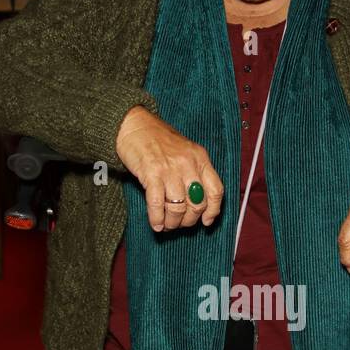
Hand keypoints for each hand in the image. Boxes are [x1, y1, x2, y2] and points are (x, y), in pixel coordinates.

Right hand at [115, 106, 223, 232]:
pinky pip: (158, 204)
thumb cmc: (159, 140)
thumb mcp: (186, 152)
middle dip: (189, 220)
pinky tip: (156, 224)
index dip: (213, 210)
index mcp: (200, 158)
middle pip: (197, 203)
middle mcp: (188, 163)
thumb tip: (199, 205)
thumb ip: (194, 173)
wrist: (134, 124)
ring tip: (166, 225)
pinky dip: (157, 218)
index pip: (216, 190)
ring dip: (172, 222)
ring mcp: (170, 168)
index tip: (207, 221)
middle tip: (180, 224)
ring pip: (178, 207)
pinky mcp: (151, 173)